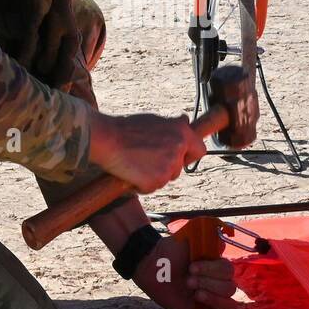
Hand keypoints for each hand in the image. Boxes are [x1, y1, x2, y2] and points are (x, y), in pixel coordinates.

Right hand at [89, 112, 205, 193]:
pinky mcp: (155, 182)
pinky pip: (151, 188)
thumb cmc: (127, 128)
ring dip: (153, 176)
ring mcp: (168, 167)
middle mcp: (179, 149)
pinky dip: (141, 185)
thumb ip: (173, 126)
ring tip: (136, 163)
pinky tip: (130, 172)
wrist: (108, 139)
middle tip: (148, 161)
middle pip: (179, 168)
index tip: (180, 158)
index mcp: (182, 132)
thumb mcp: (155, 120)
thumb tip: (185, 121)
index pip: (200, 150)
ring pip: (165, 179)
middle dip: (167, 168)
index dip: (189, 155)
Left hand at [132, 235, 239, 308]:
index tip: (191, 267)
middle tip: (188, 281)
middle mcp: (217, 282)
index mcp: (216, 266)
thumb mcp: (189, 239)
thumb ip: (208, 239)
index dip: (212, 270)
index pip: (228, 270)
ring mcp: (211, 299)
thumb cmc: (170, 252)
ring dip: (214, 299)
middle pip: (230, 288)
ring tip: (195, 295)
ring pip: (229, 304)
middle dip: (208, 284)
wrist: (152, 266)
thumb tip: (223, 245)